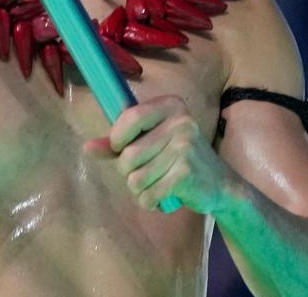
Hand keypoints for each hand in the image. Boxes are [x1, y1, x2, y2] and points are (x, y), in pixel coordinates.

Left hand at [84, 95, 232, 213]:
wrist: (220, 184)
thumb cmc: (179, 158)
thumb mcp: (151, 142)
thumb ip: (119, 143)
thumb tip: (87, 148)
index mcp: (171, 106)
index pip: (130, 117)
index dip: (117, 138)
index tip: (120, 147)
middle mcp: (180, 123)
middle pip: (128, 154)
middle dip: (128, 171)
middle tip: (147, 172)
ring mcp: (184, 148)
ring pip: (135, 178)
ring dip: (139, 189)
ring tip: (157, 184)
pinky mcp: (185, 174)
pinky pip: (148, 195)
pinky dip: (149, 201)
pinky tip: (164, 196)